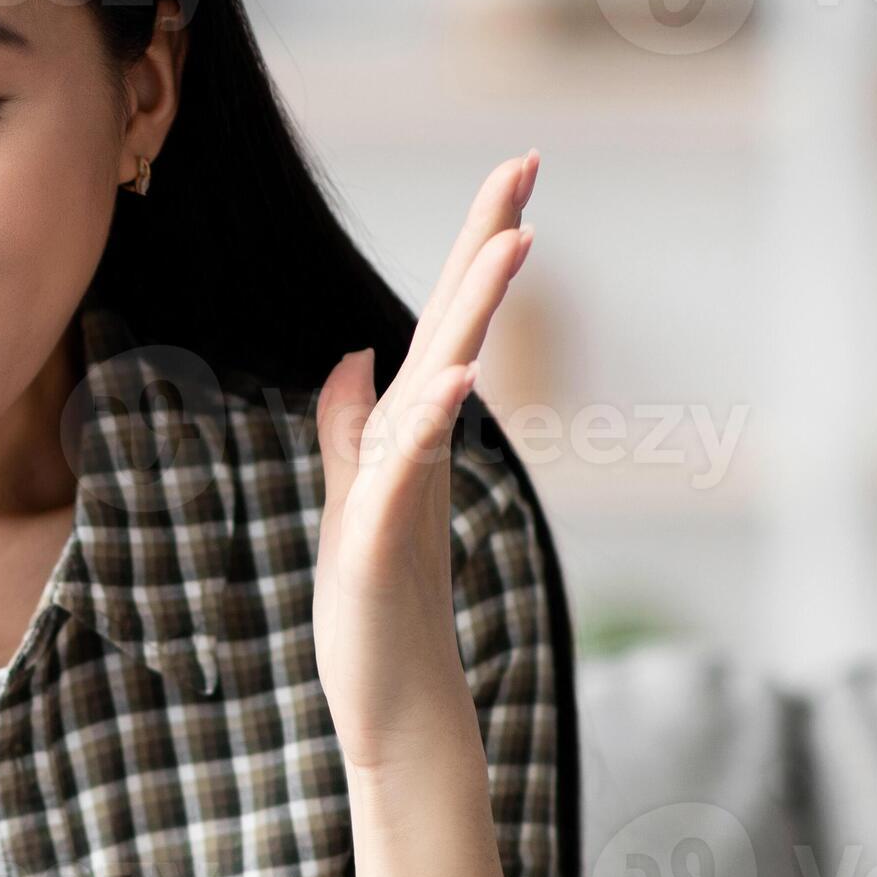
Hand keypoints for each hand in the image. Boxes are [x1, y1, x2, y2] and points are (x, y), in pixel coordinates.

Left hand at [312, 149, 537, 780]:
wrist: (393, 711)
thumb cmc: (373, 614)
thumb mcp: (348, 501)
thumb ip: (352, 429)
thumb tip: (355, 355)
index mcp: (407, 434)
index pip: (442, 324)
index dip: (473, 249)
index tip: (513, 174)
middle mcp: (417, 450)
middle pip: (455, 328)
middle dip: (488, 246)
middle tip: (528, 164)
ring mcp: (406, 492)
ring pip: (441, 384)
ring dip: (473, 313)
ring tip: (513, 241)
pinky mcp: (381, 541)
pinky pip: (404, 470)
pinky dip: (427, 421)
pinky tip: (449, 376)